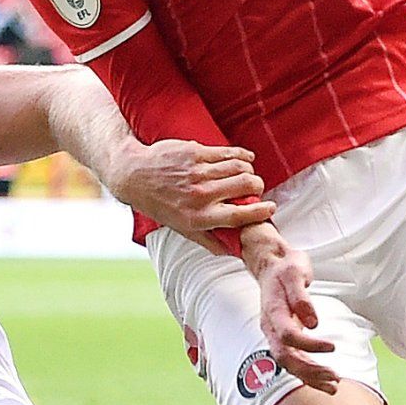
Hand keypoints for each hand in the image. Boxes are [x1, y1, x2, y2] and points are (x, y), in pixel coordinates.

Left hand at [104, 139, 275, 250]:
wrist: (134, 175)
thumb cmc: (159, 205)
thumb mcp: (181, 229)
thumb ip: (209, 240)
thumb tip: (233, 252)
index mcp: (199, 217)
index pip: (240, 215)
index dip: (261, 211)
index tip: (271, 208)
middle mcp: (201, 195)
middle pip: (246, 186)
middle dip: (257, 187)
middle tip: (255, 188)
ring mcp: (198, 172)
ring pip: (240, 167)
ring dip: (249, 171)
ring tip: (247, 174)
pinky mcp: (195, 152)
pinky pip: (229, 152)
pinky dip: (242, 155)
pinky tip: (245, 158)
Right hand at [241, 225, 337, 392]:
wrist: (271, 266)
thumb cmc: (286, 268)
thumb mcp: (295, 273)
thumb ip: (301, 297)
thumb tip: (313, 322)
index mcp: (273, 311)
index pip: (288, 336)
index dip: (310, 345)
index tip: (333, 346)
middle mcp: (271, 327)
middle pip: (286, 357)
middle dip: (309, 370)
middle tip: (334, 378)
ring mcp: (275, 334)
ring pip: (288, 363)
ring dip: (310, 377)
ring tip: (333, 386)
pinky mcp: (283, 338)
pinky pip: (292, 360)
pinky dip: (307, 373)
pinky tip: (324, 380)